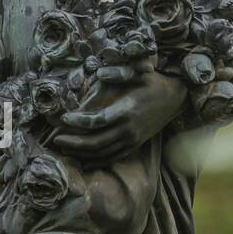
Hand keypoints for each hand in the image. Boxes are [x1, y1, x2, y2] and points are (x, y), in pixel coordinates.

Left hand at [53, 69, 187, 166]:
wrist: (176, 99)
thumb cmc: (154, 83)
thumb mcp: (140, 72)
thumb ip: (120, 73)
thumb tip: (100, 73)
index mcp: (126, 111)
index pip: (97, 121)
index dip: (78, 122)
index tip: (64, 119)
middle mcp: (128, 129)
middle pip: (96, 142)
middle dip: (74, 143)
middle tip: (56, 140)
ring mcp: (132, 140)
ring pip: (102, 153)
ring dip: (81, 153)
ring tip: (63, 148)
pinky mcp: (134, 145)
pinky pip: (112, 158)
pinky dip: (96, 161)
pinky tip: (83, 160)